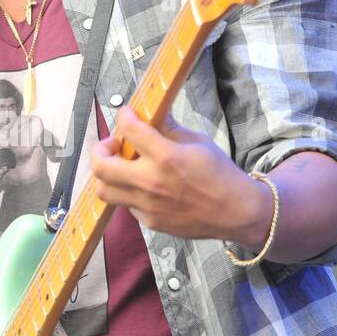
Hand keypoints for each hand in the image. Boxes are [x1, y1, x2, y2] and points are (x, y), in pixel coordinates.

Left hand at [90, 104, 269, 245]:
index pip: (129, 129)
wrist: (236, 212)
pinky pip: (126, 204)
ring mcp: (148, 206)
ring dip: (107, 174)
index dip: (124, 116)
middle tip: (112, 145)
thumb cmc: (219, 174)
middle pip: (100, 166)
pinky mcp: (150, 222)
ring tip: (120, 167)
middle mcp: (152, 182)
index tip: (127, 115)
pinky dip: (129, 192)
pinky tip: (143, 186)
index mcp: (167, 157)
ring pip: (104, 190)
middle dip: (100, 149)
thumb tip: (149, 113)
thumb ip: (168, 128)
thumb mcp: (197, 142)